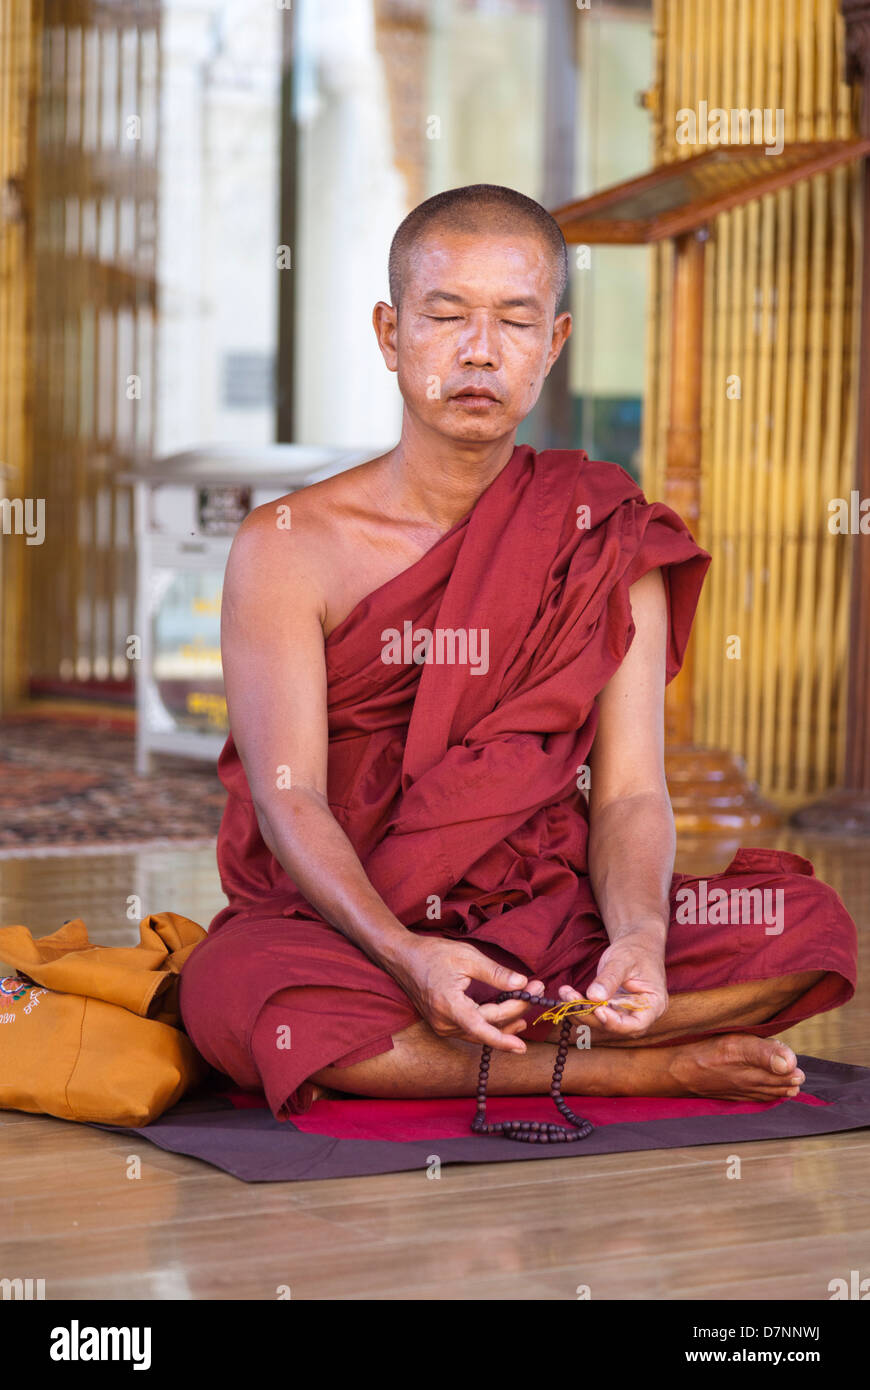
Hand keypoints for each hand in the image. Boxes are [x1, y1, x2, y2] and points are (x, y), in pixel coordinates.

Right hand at [391, 937, 545, 1052]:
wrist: (402, 958)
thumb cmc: (432, 953)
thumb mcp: (467, 956)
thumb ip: (495, 973)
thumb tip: (522, 984)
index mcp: (449, 1005)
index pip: (481, 1029)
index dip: (503, 1038)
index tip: (522, 1047)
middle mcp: (444, 1022)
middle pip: (487, 1025)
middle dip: (514, 1010)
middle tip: (536, 991)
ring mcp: (442, 1025)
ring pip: (481, 1030)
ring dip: (505, 1020)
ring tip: (527, 1005)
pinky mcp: (443, 1024)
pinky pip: (472, 1029)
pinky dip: (491, 1023)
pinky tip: (509, 1019)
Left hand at [559, 925, 667, 1038]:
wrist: (636, 945)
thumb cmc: (635, 950)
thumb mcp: (623, 960)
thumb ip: (609, 979)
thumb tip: (594, 997)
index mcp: (654, 1005)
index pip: (636, 1025)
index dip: (615, 1023)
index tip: (598, 1010)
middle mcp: (640, 1015)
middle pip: (615, 1027)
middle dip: (589, 1016)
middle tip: (569, 1000)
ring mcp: (625, 1014)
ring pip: (601, 1024)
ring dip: (580, 1012)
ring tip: (564, 993)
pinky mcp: (612, 1011)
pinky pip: (595, 1015)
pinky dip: (579, 1007)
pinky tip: (566, 995)